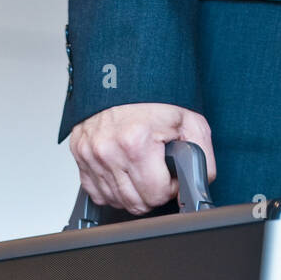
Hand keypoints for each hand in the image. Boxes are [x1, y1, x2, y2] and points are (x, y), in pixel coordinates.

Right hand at [69, 103, 215, 215]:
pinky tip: (123, 172)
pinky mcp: (79, 155)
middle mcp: (108, 151)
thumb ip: (201, 158)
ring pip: (115, 201)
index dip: (170, 188)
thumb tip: (198, 186)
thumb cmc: (154, 96)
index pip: (156, 195)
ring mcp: (90, 154)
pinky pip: (96, 192)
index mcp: (136, 142)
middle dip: (152, 193)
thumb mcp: (190, 122)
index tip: (171, 174)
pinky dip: (111, 189)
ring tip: (141, 169)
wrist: (122, 75)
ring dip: (132, 192)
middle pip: (135, 204)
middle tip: (158, 172)